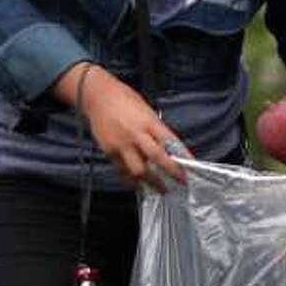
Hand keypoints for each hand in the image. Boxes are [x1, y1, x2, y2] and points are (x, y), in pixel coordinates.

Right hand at [76, 73, 188, 189]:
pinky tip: (138, 184)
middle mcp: (136, 134)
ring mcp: (121, 144)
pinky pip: (122, 171)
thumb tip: (166, 147)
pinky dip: (131, 179)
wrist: (97, 96)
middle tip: (180, 182)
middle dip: (170, 172)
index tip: (189, 168)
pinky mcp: (109, 152)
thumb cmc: (124, 99)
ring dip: (151, 182)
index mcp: (148, 121)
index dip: (181, 156)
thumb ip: (155, 129)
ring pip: (138, 170)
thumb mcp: (146, 110)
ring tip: (160, 189)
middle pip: (156, 158)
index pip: (170, 141)